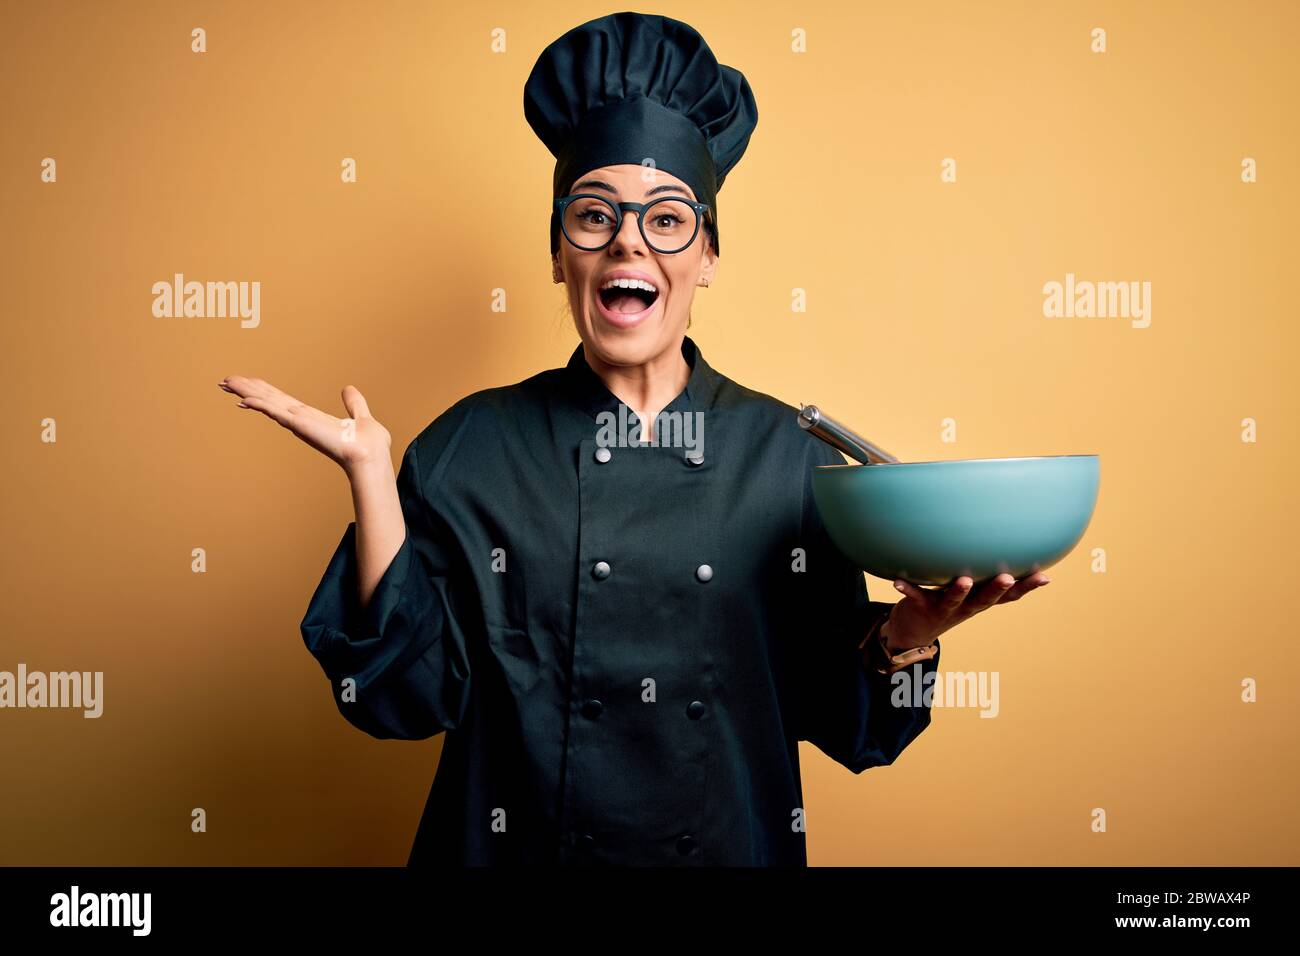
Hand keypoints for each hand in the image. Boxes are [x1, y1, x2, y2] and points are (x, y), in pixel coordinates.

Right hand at [218, 376, 391, 476]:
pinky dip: (260, 405)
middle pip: (268, 400)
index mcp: (312, 418)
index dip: (265, 392)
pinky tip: (243, 399)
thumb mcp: (360, 417)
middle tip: (225, 381)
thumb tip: (348, 389)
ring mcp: (299, 423)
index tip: (248, 385)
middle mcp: (301, 420)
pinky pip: (276, 412)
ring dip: (246, 392)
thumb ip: (354, 403)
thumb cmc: (368, 444)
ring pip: (267, 403)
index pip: (283, 401)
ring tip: (225, 382)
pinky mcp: (301, 426)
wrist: (371, 455)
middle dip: (247, 390)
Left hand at [882, 572, 1051, 648]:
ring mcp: (944, 609)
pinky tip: (897, 581)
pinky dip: (907, 588)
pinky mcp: (922, 608)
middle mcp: (966, 607)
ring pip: (954, 600)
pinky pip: (915, 596)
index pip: (1009, 596)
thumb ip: (984, 572)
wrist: (914, 631)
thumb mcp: (970, 589)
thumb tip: (1008, 544)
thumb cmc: (948, 600)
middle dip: (997, 589)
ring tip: (963, 581)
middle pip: (985, 599)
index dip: (1027, 588)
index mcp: (980, 600)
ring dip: (958, 591)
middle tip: (1007, 578)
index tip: (1045, 577)